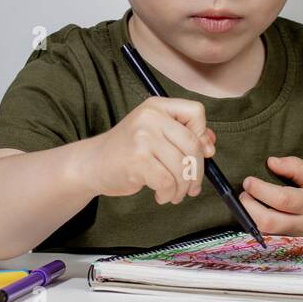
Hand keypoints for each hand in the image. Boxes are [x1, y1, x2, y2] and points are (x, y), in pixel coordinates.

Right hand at [77, 98, 215, 204]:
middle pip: (192, 144)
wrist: (92, 164)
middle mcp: (150, 117)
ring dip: (182, 187)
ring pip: (181, 166)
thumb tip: (210, 146)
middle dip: (197, 172)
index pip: (196, 112)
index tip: (200, 154)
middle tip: (192, 186)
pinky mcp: (137, 159)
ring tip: (174, 194)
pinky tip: (161, 195)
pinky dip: (168, 193)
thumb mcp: (155, 135)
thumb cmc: (127, 151)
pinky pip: (167, 181)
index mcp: (157, 106)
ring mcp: (143, 137)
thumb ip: (183, 135)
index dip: (202, 136)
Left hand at [240, 156, 302, 237]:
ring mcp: (298, 239)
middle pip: (268, 221)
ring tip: (249, 203)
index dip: (260, 190)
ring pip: (266, 234)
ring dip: (250, 218)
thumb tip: (270, 161)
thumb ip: (295, 167)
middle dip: (249, 207)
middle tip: (244, 193)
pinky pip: (269, 239)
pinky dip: (258, 228)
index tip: (249, 181)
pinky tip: (257, 216)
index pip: (282, 199)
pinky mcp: (292, 247)